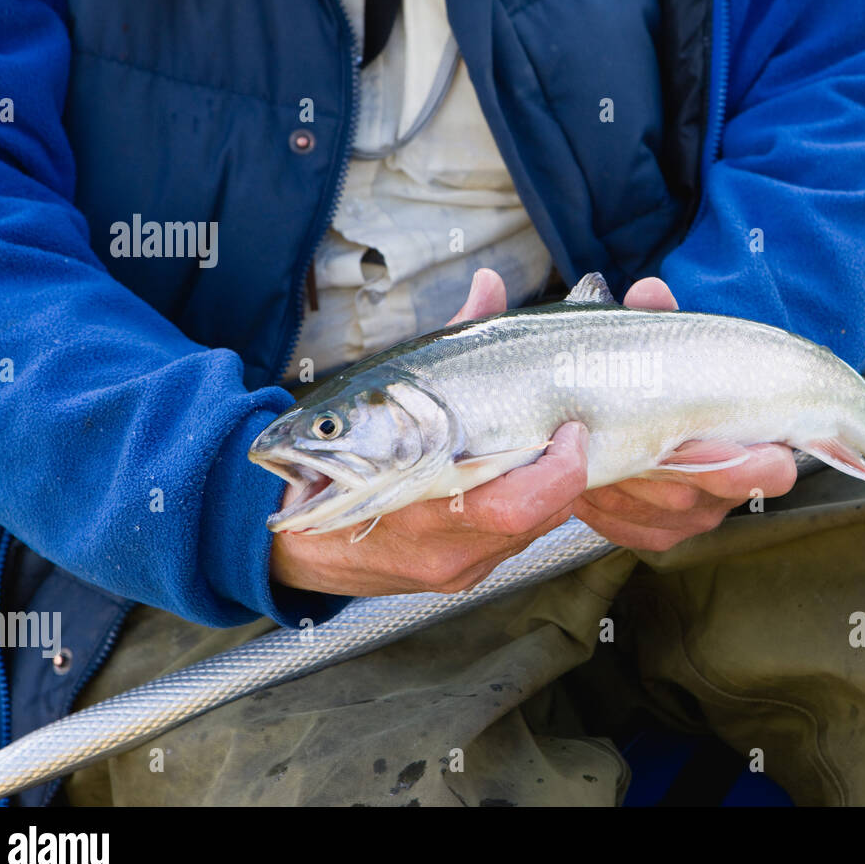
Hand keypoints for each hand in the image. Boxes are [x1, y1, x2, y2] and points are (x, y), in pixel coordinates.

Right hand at [270, 269, 586, 595]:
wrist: (291, 540)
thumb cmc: (339, 456)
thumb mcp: (388, 394)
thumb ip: (452, 340)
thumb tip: (488, 285)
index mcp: (417, 504)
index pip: (514, 507)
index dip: (558, 472)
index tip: (572, 432)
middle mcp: (440, 548)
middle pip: (536, 521)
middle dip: (566, 476)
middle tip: (573, 436)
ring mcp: (451, 569)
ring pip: (532, 534)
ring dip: (551, 494)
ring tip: (548, 451)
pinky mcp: (459, 578)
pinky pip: (513, 546)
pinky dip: (527, 511)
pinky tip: (518, 478)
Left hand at [570, 278, 797, 551]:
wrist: (626, 430)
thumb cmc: (663, 389)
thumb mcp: (662, 356)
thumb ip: (661, 329)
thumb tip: (651, 293)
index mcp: (748, 447)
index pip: (774, 471)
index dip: (753, 466)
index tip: (720, 445)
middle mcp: (725, 490)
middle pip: (703, 493)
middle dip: (661, 470)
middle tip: (629, 445)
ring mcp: (691, 515)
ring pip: (661, 512)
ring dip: (621, 484)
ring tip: (588, 453)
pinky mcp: (656, 533)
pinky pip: (632, 532)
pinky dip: (603, 510)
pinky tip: (583, 485)